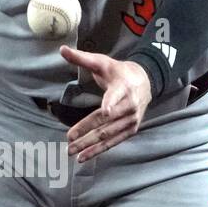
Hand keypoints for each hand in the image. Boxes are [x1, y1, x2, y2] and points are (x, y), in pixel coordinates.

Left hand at [59, 46, 152, 160]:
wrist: (145, 82)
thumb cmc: (118, 72)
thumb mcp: (102, 62)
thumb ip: (82, 58)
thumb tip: (62, 49)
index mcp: (123, 87)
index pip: (116, 96)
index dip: (111, 103)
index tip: (105, 111)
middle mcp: (130, 105)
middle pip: (106, 121)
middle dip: (88, 132)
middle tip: (69, 140)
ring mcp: (131, 120)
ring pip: (108, 135)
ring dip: (90, 145)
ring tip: (72, 152)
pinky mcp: (131, 130)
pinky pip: (113, 142)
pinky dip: (99, 151)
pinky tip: (84, 157)